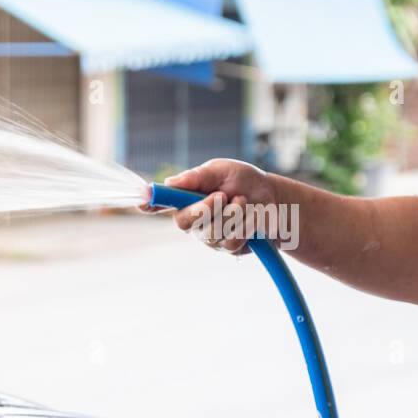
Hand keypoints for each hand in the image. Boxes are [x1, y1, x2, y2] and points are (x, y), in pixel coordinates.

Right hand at [146, 159, 277, 253]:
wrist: (275, 198)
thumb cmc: (244, 181)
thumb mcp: (221, 170)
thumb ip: (197, 177)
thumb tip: (170, 182)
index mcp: (185, 199)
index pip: (160, 204)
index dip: (150, 203)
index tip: (143, 202)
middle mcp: (192, 220)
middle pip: (185, 222)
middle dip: (206, 208)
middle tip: (224, 195)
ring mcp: (209, 236)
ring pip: (211, 231)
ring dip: (233, 213)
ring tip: (244, 201)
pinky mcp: (228, 248)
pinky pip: (231, 241)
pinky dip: (247, 225)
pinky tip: (254, 216)